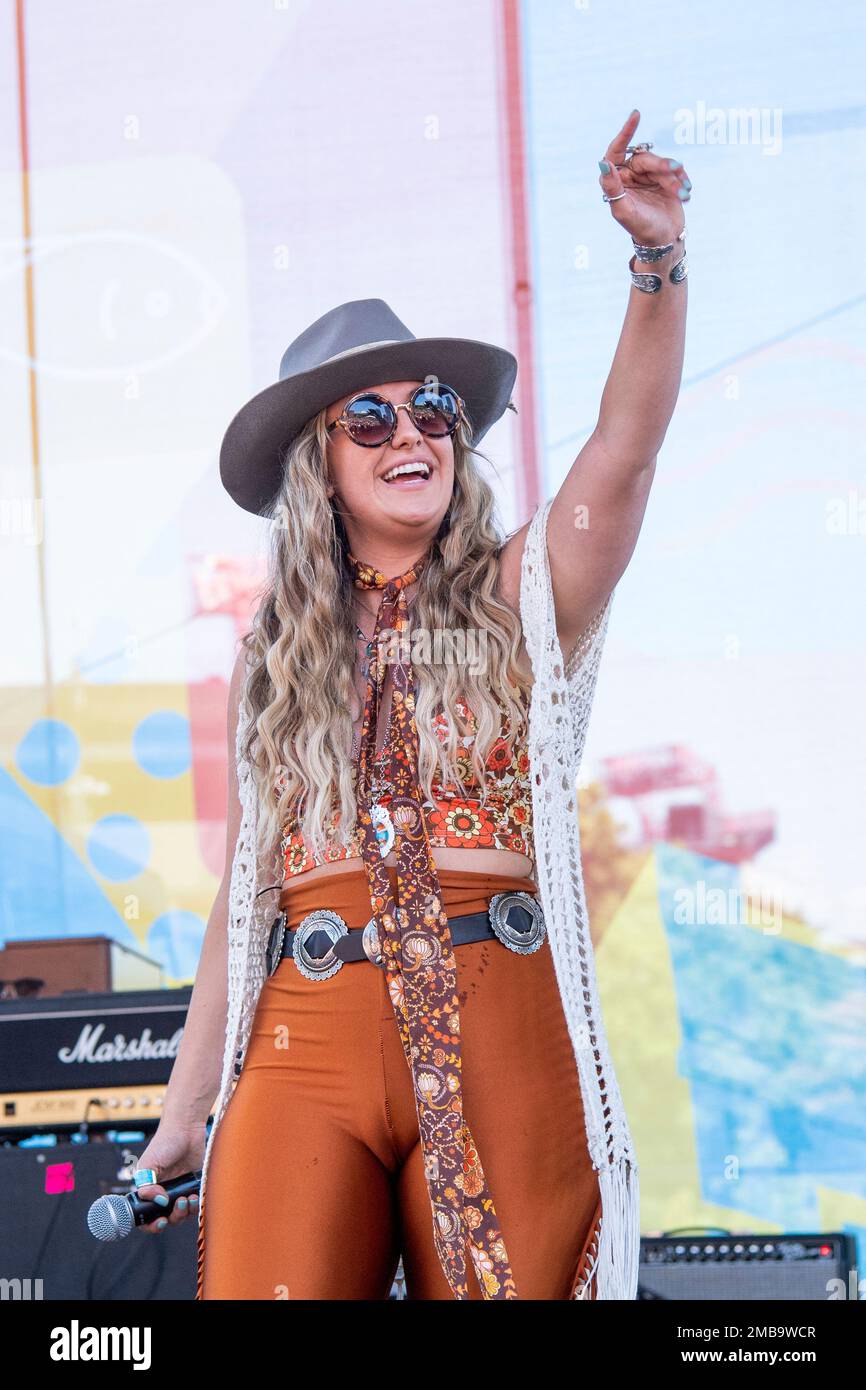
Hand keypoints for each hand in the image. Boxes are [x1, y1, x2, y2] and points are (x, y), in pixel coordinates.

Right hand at [131, 1123, 205, 1233]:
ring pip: (181, 1215)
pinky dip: (196, 1206)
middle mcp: (163, 1194)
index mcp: (149, 1191)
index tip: (160, 1222)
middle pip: (166, 1220)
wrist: (186, 1128)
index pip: (146, 1217)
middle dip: (173, 1218)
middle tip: (179, 1205)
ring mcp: (179, 1191)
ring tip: (188, 1198)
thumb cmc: (164, 1143)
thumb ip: (147, 1185)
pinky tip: (196, 1196)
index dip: (151, 1225)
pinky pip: (195, 1205)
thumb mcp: (149, 1164)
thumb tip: (159, 1201)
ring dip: (185, 1212)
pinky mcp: (193, 1187)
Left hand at [598, 109, 690, 247]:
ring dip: (674, 178)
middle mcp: (631, 175)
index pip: (616, 150)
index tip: (636, 115)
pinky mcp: (665, 179)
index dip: (625, 132)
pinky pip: (675, 170)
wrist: (664, 241)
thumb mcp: (624, 211)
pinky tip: (686, 193)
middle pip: (646, 158)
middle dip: (662, 166)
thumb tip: (602, 163)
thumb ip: (612, 188)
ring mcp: (648, 176)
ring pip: (663, 165)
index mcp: (617, 180)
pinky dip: (681, 179)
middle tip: (675, 170)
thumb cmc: (641, 228)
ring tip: (683, 193)